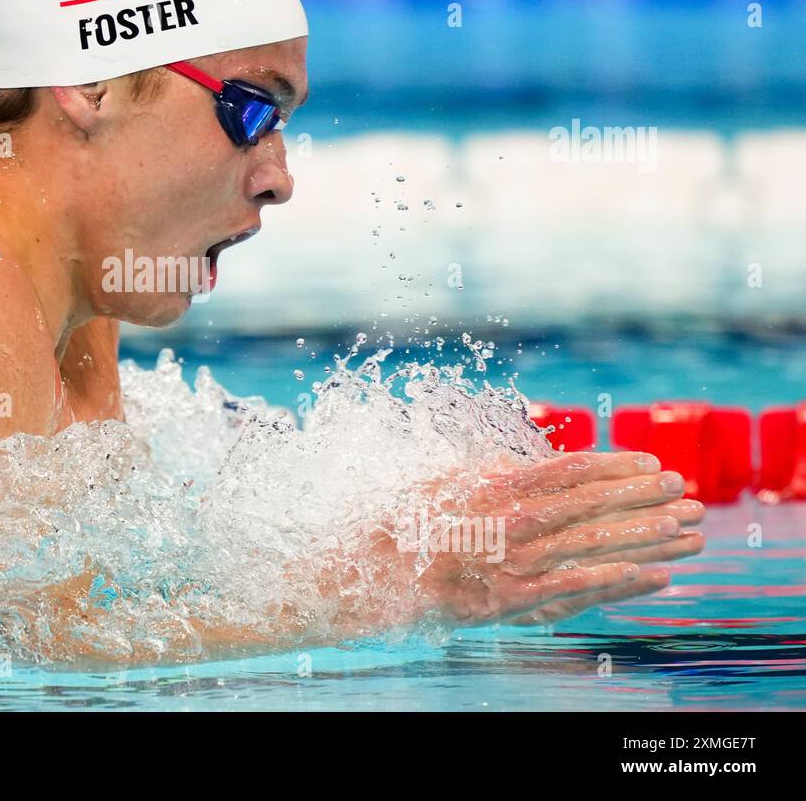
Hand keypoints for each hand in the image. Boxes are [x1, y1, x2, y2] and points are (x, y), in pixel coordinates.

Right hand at [365, 451, 705, 628]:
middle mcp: (513, 521)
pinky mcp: (513, 600)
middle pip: (594, 506)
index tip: (653, 464)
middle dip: (645, 497)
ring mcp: (515, 562)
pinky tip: (653, 576)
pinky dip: (617, 583)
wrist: (373, 572)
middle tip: (686, 492)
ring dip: (646, 537)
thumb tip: (528, 460)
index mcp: (497, 485)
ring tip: (688, 530)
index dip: (617, 466)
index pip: (572, 470)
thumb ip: (493, 469)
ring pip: (595, 545)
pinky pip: (574, 590)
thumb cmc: (408, 520)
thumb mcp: (447, 478)